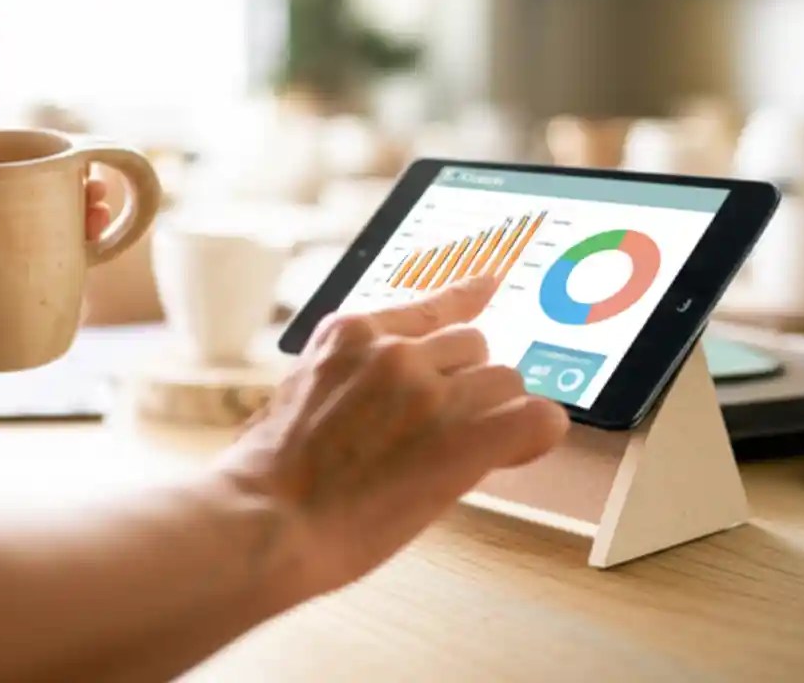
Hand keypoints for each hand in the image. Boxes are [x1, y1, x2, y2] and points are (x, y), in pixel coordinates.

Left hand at [0, 70, 111, 362]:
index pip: (28, 191)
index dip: (64, 185)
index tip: (89, 179)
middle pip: (46, 228)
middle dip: (82, 220)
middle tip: (97, 212)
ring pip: (43, 269)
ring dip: (78, 260)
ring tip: (94, 249)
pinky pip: (25, 313)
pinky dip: (56, 307)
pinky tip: (81, 299)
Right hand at [218, 277, 569, 597]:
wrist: (266, 519)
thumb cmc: (266, 478)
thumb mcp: (297, 397)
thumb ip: (348, 380)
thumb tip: (382, 402)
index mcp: (348, 335)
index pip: (427, 307)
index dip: (464, 300)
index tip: (489, 285)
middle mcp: (394, 350)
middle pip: (472, 346)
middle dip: (464, 385)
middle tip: (441, 432)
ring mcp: (430, 389)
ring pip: (504, 380)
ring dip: (491, 414)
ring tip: (455, 455)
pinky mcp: (465, 435)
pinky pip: (537, 419)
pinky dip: (533, 436)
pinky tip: (513, 454)